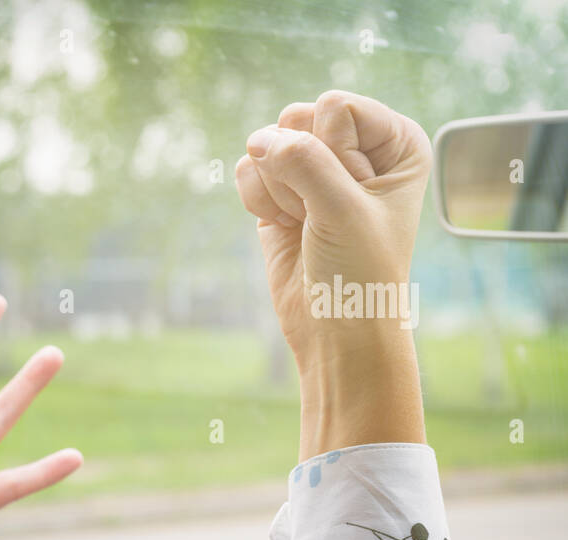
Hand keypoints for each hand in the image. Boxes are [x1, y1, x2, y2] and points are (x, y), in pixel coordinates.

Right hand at [234, 91, 430, 457]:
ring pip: (268, 145)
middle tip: (324, 213)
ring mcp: (314, 168)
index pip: (338, 107)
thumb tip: (258, 140)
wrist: (335, 328)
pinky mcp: (279, 191)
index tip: (353, 197)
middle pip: (298, 120)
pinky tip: (286, 228)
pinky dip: (260, 202)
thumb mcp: (343, 210)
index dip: (334, 152)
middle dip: (301, 171)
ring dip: (281, 192)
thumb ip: (304, 163)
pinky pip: (249, 171)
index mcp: (394, 140)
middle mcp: (355, 147)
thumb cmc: (360, 271)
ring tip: (307, 225)